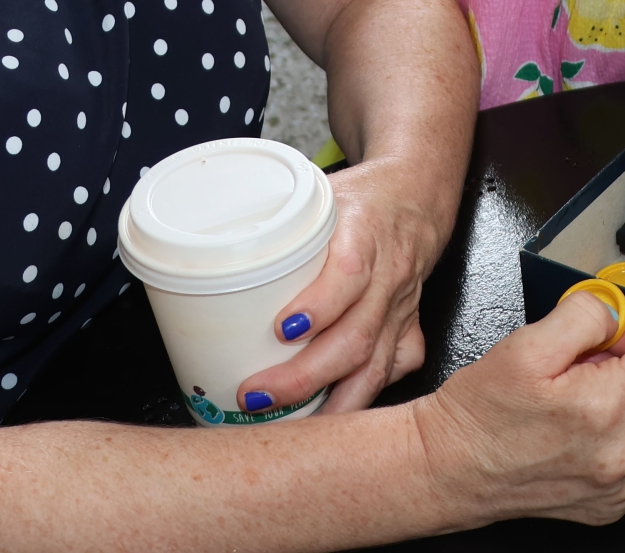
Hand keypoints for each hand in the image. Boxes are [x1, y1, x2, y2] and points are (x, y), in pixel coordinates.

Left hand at [238, 154, 447, 414]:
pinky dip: (363, 400)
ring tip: (289, 428)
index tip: (281, 330)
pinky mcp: (408, 331)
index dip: (319, 306)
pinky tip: (333, 419)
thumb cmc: (360, 198)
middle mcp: (387, 277)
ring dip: (331, 403)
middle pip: (355, 336)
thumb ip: (275, 220)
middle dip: (304, 375)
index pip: (349, 274)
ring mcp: (400, 310)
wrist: (416, 197)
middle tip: (256, 394)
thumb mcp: (319, 195)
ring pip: (374, 367)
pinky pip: (391, 373)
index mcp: (365, 233)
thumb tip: (208, 246)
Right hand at [412, 292, 624, 525]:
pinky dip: (622, 431)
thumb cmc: (481, 412)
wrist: (450, 467)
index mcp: (606, 409)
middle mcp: (622, 453)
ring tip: (584, 391)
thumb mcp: (528, 341)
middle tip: (602, 355)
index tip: (613, 331)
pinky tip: (583, 424)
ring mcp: (619, 484)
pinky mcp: (611, 503)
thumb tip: (617, 314)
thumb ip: (586, 314)